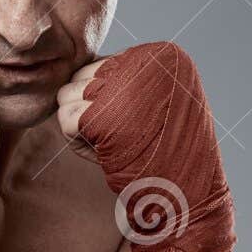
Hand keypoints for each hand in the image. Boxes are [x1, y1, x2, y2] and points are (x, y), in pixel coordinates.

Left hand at [56, 41, 235, 251]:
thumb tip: (75, 69)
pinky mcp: (102, 116)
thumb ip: (125, 79)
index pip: (105, 63)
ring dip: (80, 125)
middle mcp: (145, 61)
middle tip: (119, 137)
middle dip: (90, 109)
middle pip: (82, 75)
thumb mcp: (156, 101)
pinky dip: (74, 140)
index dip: (107, 99)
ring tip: (112, 144)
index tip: (133, 123)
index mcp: (164, 54)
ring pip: (68, 94)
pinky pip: (64, 118)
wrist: (186, 196)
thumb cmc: (169, 155)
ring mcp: (122, 87)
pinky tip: (102, 153)